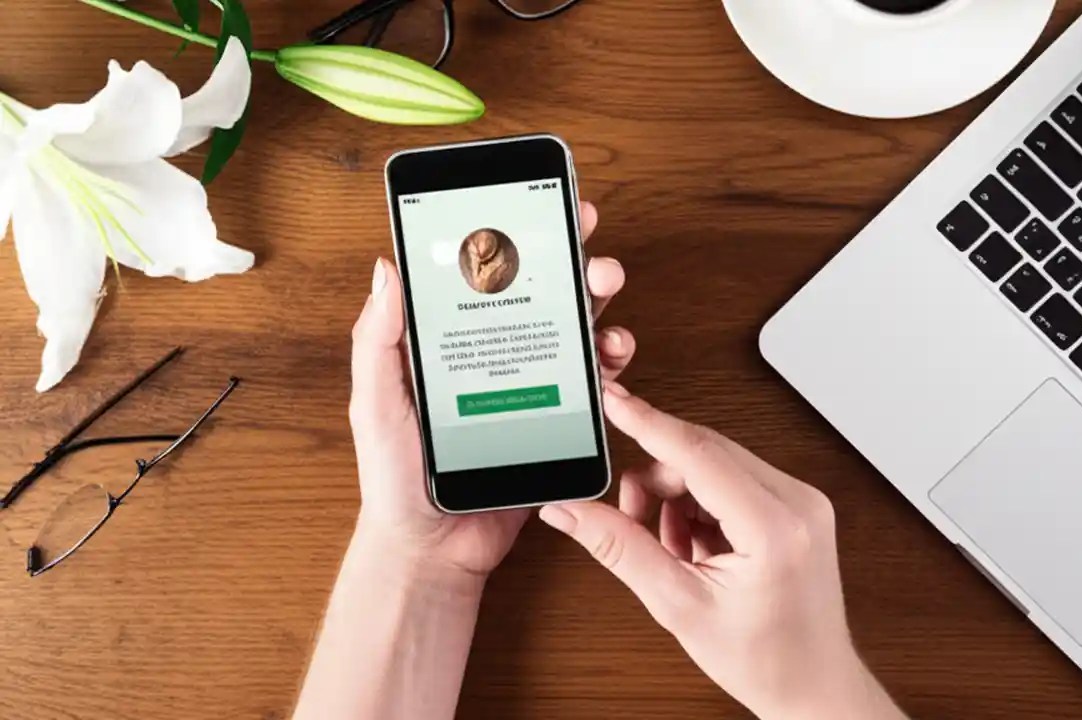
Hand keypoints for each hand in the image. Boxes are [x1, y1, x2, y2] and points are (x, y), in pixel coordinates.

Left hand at [348, 201, 633, 578]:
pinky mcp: (557, 417)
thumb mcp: (374, 402)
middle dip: (570, 255)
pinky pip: (591, 380)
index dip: (511, 235)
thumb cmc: (395, 478)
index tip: (536, 204)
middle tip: (588, 239)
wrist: (434, 548)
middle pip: (538, 291)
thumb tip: (387, 269)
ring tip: (604, 290)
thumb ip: (379, 340)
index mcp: (448, 341)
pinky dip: (608, 360)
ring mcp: (529, 383)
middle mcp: (493, 354)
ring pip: (572, 326)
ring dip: (596, 301)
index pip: (483, 275)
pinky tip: (609, 355)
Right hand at [538, 384, 905, 719]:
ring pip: (716, 463)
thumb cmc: (763, 659)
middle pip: (704, 452)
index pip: (699, 453)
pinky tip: (699, 545)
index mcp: (774, 528)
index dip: (648, 423)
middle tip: (632, 518)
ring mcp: (803, 499)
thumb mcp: (677, 605)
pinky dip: (704, 503)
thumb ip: (619, 548)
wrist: (812, 685)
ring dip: (680, 495)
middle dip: (658, 479)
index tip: (615, 401)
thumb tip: (572, 511)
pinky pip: (735, 478)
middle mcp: (797, 502)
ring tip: (677, 550)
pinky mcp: (798, 503)